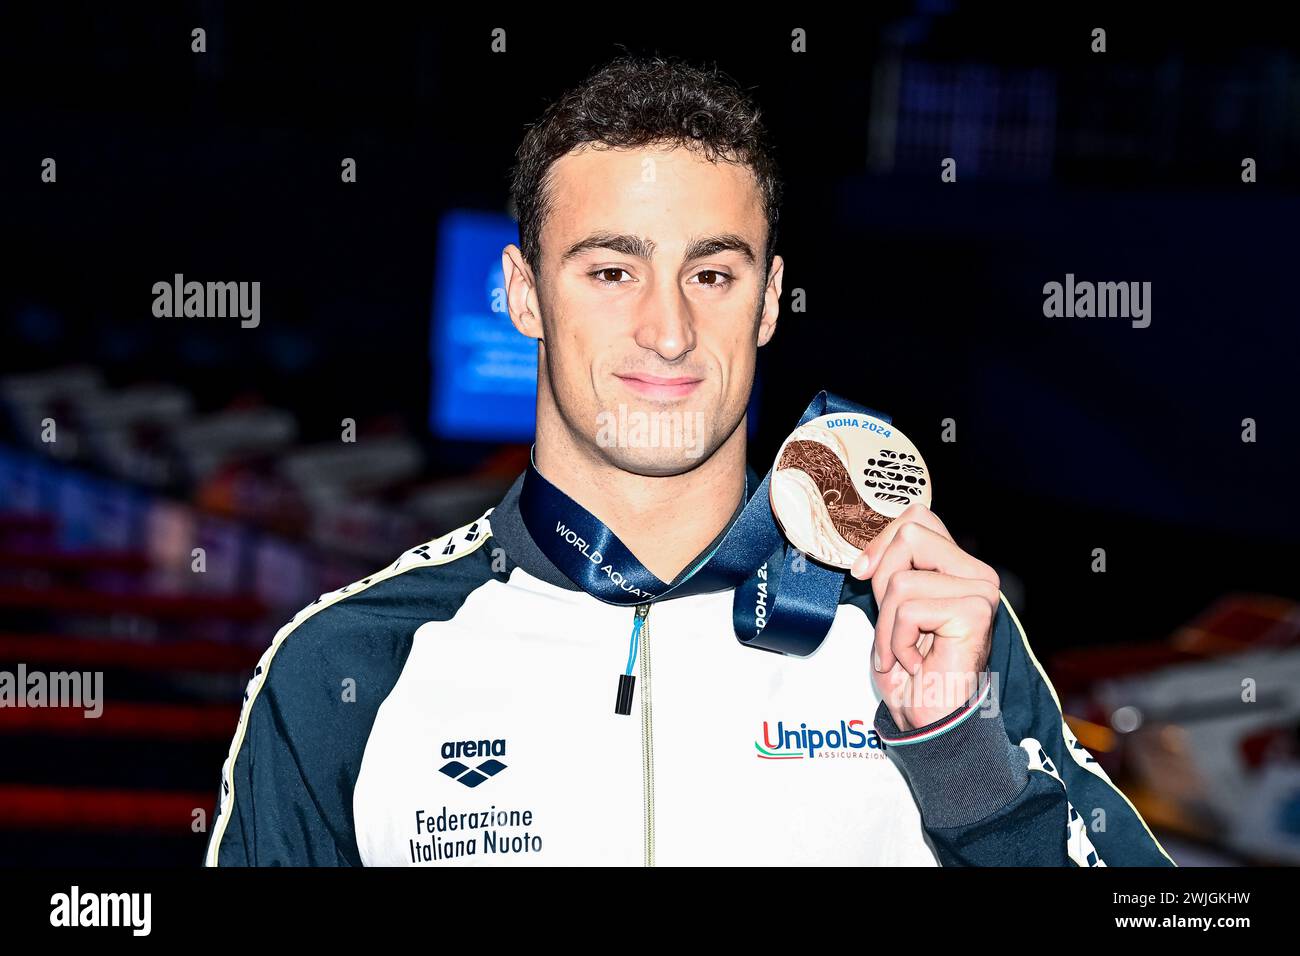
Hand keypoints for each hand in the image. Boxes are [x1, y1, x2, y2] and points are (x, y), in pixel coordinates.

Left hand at [849, 503, 998, 730]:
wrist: (927, 718)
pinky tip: (916, 662)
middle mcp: (976, 573)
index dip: (881, 542)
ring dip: (887, 625)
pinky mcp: (974, 612)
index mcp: (957, 566)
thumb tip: (866, 557)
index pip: (916, 518)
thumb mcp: (889, 607)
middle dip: (882, 584)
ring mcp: (980, 590)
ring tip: (904, 651)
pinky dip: (896, 641)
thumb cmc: (908, 668)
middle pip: (909, 536)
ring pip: (901, 580)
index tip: (864, 574)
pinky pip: (908, 609)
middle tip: (894, 626)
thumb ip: (890, 569)